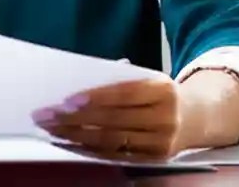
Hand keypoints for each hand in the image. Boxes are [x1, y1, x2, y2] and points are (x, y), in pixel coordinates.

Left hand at [32, 78, 183, 157]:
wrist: (193, 118)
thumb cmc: (157, 93)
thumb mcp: (148, 79)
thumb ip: (119, 80)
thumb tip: (77, 87)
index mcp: (163, 90)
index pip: (124, 94)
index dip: (95, 97)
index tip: (66, 100)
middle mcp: (165, 118)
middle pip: (113, 120)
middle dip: (75, 118)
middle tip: (46, 115)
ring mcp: (161, 143)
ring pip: (111, 141)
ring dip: (76, 136)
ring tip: (51, 130)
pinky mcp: (153, 160)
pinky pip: (115, 156)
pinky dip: (89, 150)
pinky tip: (69, 143)